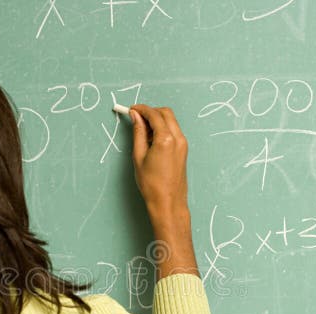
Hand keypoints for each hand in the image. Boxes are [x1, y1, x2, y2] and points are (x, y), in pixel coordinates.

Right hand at [128, 105, 197, 278]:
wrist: (168, 202)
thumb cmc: (152, 184)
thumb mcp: (139, 156)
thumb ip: (138, 133)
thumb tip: (135, 117)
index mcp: (166, 139)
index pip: (154, 114)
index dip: (141, 109)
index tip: (131, 109)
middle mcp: (178, 138)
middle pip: (165, 113)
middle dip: (151, 112)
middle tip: (136, 118)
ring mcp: (183, 144)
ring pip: (171, 121)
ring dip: (157, 120)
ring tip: (143, 133)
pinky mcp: (183, 149)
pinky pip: (174, 131)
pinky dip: (163, 128)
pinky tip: (152, 140)